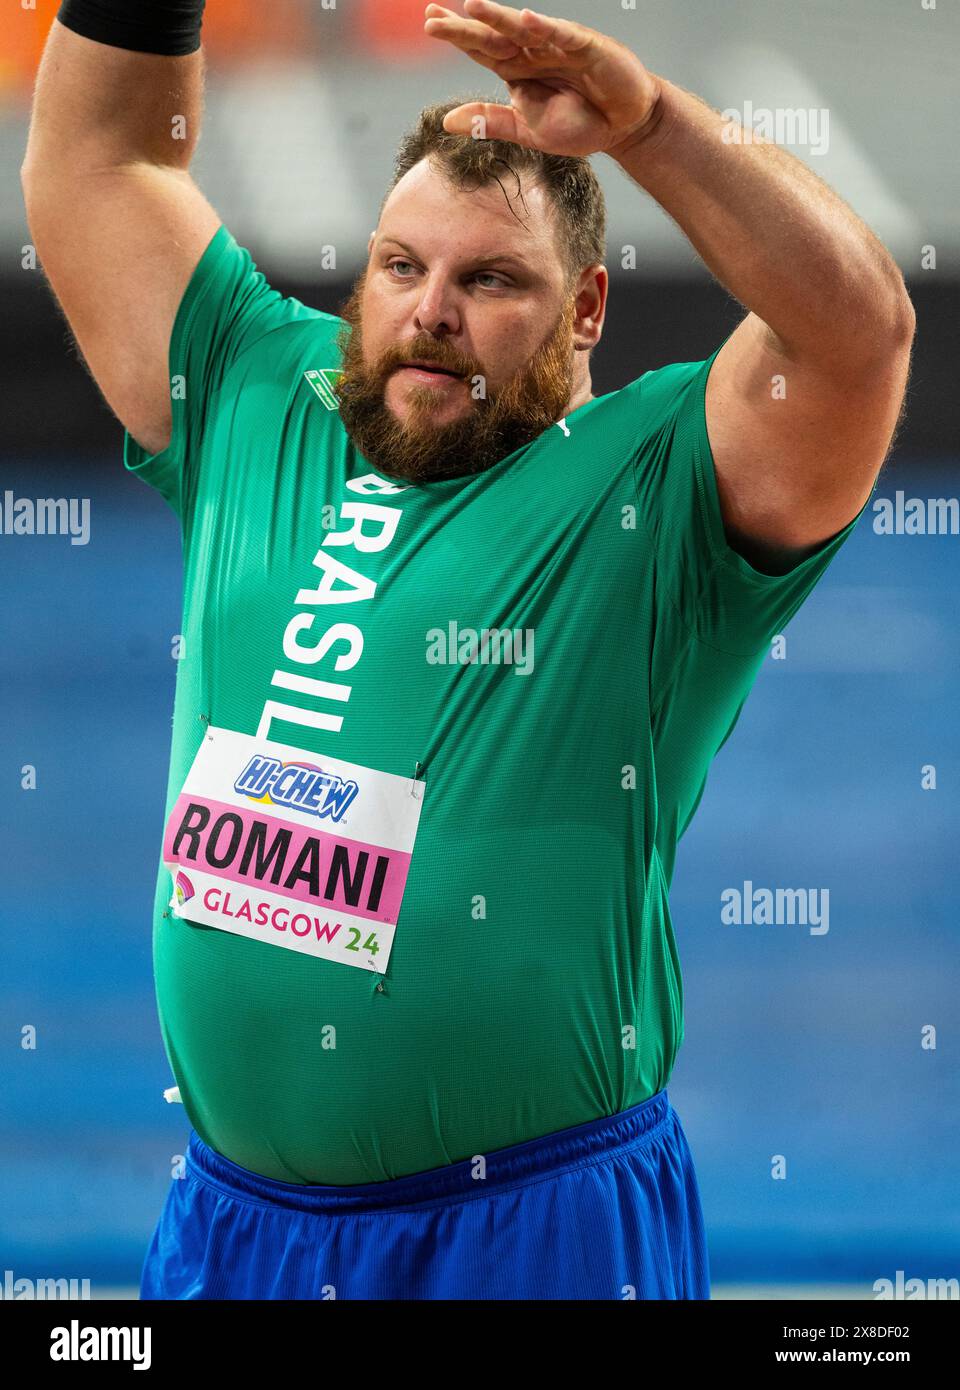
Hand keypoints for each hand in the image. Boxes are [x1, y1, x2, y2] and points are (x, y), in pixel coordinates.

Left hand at [423, 0, 661, 157]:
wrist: (624, 127)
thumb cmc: (580, 126)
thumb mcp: (528, 131)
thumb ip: (491, 121)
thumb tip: (446, 121)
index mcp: (518, 71)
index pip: (481, 50)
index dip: (458, 36)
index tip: (429, 23)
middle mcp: (534, 52)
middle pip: (493, 36)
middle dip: (464, 26)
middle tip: (431, 17)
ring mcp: (559, 46)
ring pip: (522, 29)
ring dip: (497, 17)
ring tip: (470, 6)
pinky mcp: (586, 47)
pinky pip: (563, 35)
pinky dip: (545, 28)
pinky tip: (524, 20)